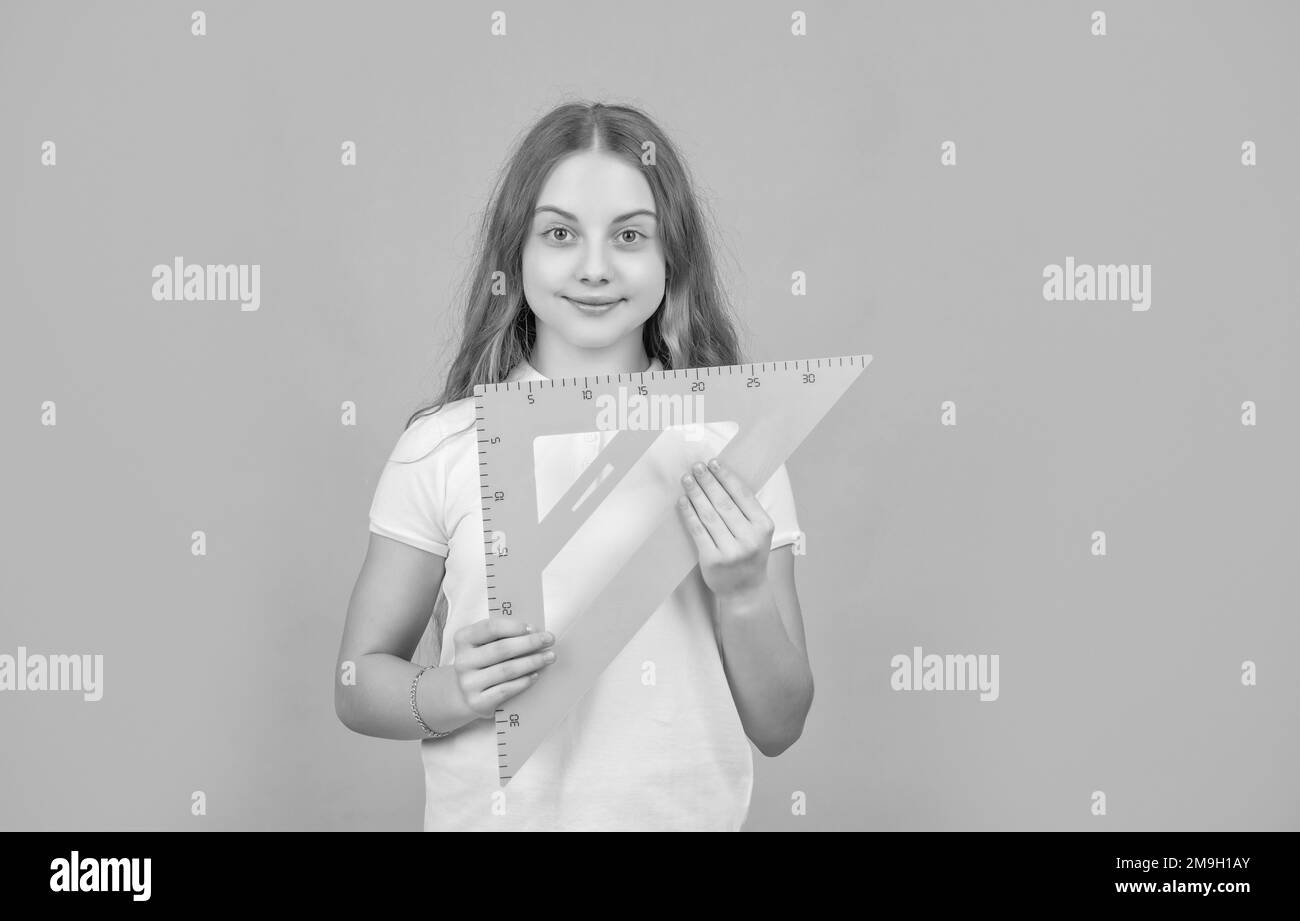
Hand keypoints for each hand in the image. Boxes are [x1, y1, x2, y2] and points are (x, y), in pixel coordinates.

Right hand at [450, 616, 556, 719]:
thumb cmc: (482, 662)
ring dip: (532, 662)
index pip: (490, 628)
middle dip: (529, 643)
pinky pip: (505, 690)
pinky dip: (523, 682)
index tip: (534, 628)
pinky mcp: (477, 702)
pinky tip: (535, 675)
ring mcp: (468, 683)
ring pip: (506, 670)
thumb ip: (502, 636)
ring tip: (549, 657)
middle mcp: (463, 661)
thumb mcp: (484, 644)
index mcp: (463, 639)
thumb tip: (534, 632)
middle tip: (549, 640)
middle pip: (501, 649)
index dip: (514, 627)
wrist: (464, 694)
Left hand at [677, 457, 773, 600]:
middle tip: (696, 466)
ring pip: (709, 515)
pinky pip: (698, 531)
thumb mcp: (758, 533)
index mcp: (763, 527)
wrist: (745, 591)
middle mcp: (749, 539)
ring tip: (687, 479)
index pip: (743, 495)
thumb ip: (746, 510)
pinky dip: (689, 514)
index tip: (714, 463)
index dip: (726, 477)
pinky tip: (683, 501)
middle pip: (724, 503)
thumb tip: (722, 479)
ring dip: (696, 494)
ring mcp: (731, 551)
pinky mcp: (713, 561)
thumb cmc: (749, 556)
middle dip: (708, 482)